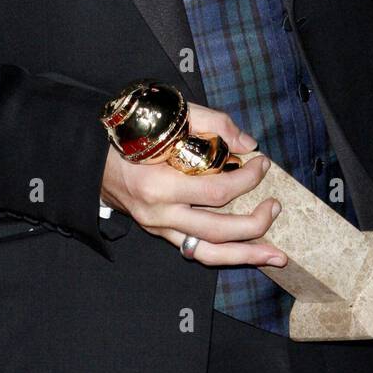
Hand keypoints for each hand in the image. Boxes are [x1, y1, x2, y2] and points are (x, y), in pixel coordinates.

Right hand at [99, 101, 287, 266]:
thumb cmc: (135, 133)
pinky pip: (196, 252)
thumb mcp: (173, 116)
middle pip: (217, 229)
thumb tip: (248, 144)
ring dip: (246, 255)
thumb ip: (214, 124)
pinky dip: (225, 253)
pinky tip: (248, 252)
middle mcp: (159, 213)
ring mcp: (159, 228)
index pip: (216, 192)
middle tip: (276, 206)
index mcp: (159, 184)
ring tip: (276, 255)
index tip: (263, 163)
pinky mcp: (160, 233)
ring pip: (209, 253)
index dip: (247, 180)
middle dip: (255, 223)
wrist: (96, 157)